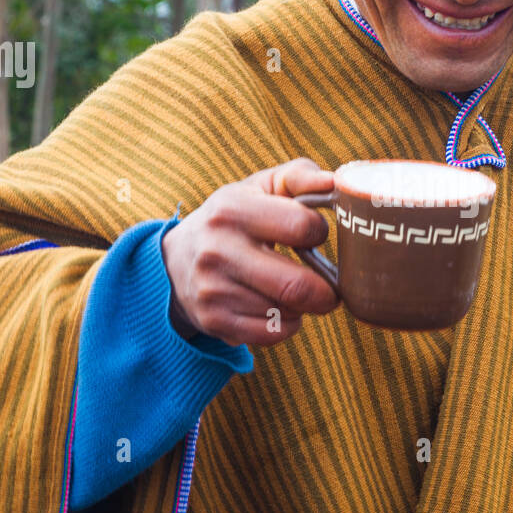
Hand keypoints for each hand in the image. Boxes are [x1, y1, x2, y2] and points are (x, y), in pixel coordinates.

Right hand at [161, 158, 339, 346]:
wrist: (176, 258)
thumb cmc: (234, 217)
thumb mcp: (261, 187)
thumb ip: (300, 177)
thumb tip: (336, 183)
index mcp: (231, 210)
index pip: (302, 227)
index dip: (319, 233)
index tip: (313, 236)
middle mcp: (217, 251)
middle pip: (297, 286)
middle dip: (326, 291)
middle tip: (330, 287)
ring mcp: (213, 290)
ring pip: (287, 312)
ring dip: (302, 307)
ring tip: (292, 291)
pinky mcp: (213, 321)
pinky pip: (272, 334)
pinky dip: (286, 326)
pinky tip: (278, 308)